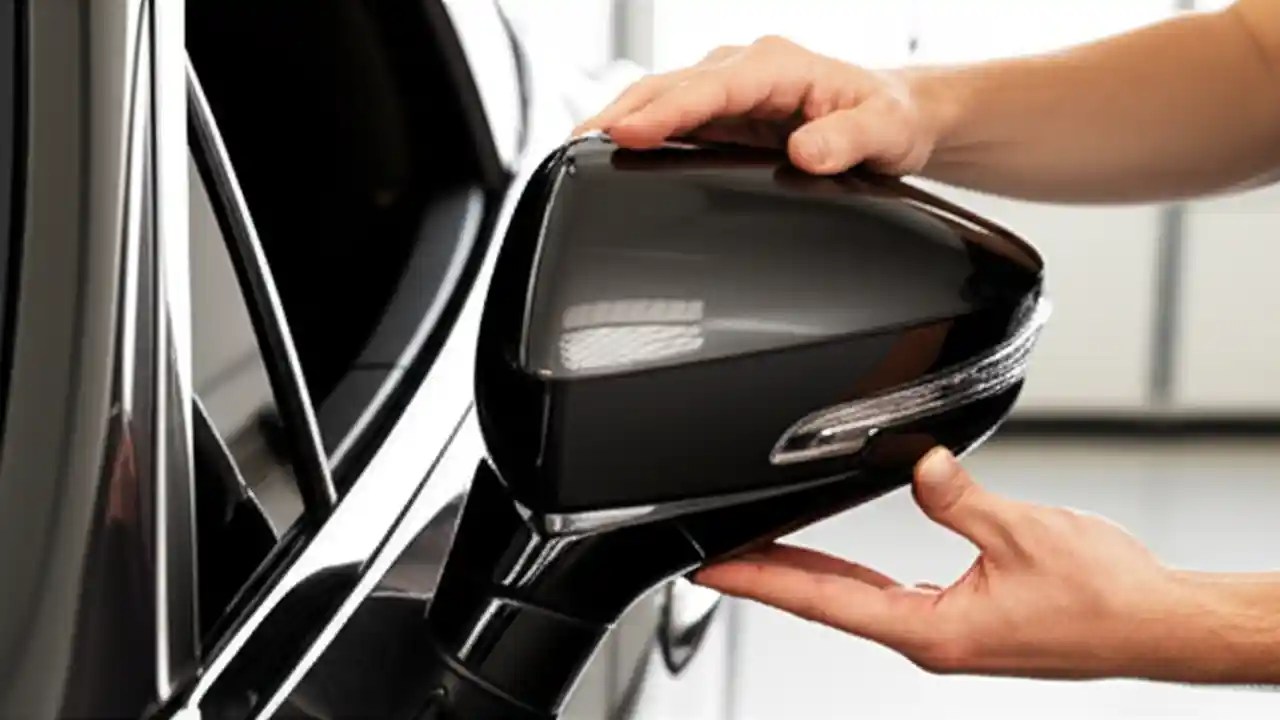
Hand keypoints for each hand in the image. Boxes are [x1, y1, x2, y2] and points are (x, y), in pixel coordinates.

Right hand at [573, 36, 943, 175]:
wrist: (893, 116)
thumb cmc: (888, 119)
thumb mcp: (885, 131)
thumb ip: (849, 140)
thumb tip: (809, 152)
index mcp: (777, 66)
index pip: (709, 86)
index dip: (665, 110)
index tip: (627, 131)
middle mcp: (743, 70)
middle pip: (667, 86)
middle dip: (618, 113)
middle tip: (574, 147)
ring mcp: (726, 90)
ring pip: (658, 99)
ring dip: (617, 122)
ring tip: (574, 154)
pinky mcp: (718, 113)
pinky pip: (668, 118)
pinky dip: (635, 133)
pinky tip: (609, 156)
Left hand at [694, 447, 1215, 680]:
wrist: (1156, 625)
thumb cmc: (1105, 598)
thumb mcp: (1025, 533)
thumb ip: (962, 498)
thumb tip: (922, 466)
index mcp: (934, 630)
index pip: (822, 601)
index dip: (761, 580)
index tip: (714, 570)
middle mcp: (932, 639)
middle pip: (827, 602)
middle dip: (769, 575)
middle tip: (718, 556)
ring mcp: (947, 633)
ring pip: (855, 600)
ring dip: (807, 575)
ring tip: (762, 553)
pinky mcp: (967, 622)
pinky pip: (889, 596)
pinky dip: (852, 578)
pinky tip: (841, 565)